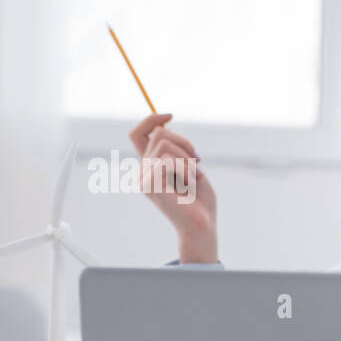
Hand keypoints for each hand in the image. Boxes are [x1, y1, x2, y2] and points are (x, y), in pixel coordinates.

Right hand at [129, 112, 217, 262]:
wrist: (203, 225)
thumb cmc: (201, 201)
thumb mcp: (190, 167)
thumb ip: (176, 149)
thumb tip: (163, 125)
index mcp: (152, 166)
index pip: (138, 134)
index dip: (151, 120)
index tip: (170, 115)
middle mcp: (144, 171)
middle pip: (159, 134)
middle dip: (185, 142)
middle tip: (198, 162)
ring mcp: (144, 178)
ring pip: (164, 144)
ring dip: (187, 158)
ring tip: (195, 176)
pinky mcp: (150, 184)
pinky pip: (168, 159)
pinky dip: (185, 168)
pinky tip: (191, 184)